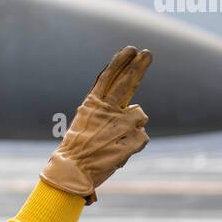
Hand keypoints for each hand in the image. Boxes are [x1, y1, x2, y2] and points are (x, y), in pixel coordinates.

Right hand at [40, 46, 151, 203]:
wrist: (73, 171)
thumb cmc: (78, 149)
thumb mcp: (86, 124)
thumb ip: (109, 113)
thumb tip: (137, 109)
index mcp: (92, 105)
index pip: (108, 78)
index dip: (120, 62)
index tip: (131, 49)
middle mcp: (107, 110)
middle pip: (126, 83)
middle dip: (138, 67)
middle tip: (148, 53)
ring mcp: (121, 124)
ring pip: (141, 117)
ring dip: (134, 128)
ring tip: (115, 142)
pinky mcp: (133, 139)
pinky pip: (143, 137)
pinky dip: (134, 145)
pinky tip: (119, 152)